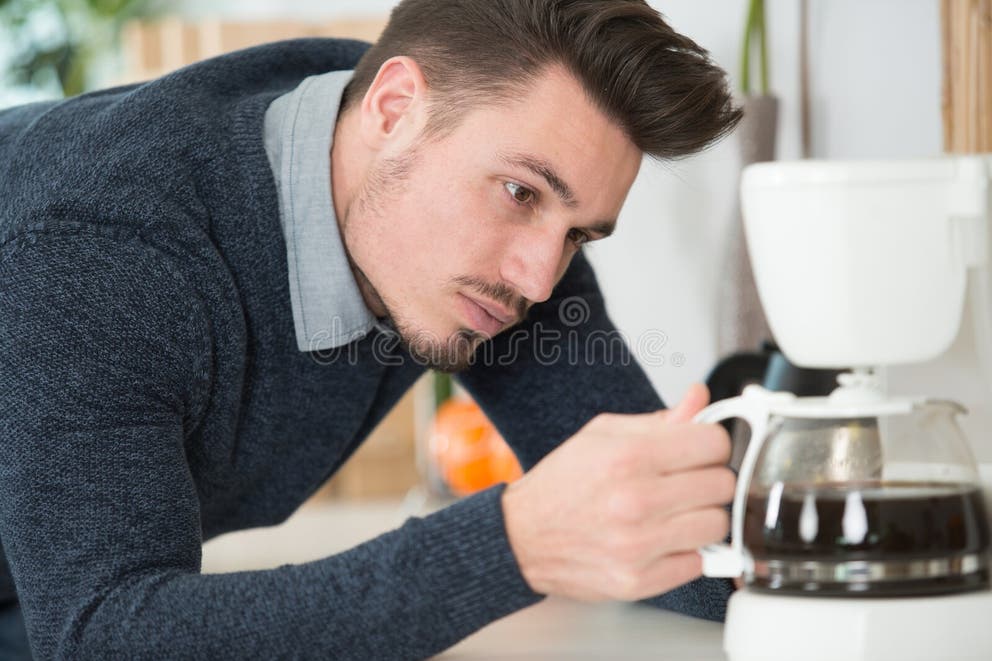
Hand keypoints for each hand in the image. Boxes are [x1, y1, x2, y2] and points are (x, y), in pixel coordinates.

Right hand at [502, 383, 734, 601]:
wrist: (521, 537)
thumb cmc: (562, 484)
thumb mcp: (602, 435)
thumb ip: (659, 420)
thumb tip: (699, 400)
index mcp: (628, 457)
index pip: (714, 444)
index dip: (712, 444)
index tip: (701, 450)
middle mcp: (636, 501)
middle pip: (722, 485)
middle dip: (709, 478)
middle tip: (687, 481)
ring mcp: (639, 545)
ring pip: (717, 525)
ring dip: (702, 516)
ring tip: (675, 512)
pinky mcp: (639, 580)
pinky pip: (698, 564)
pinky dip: (686, 551)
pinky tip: (662, 539)